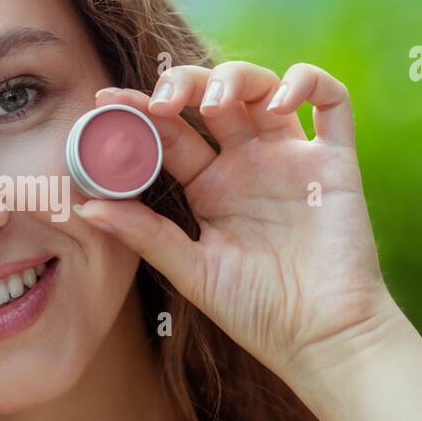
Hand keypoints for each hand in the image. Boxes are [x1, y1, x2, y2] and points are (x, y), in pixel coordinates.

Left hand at [76, 61, 400, 383]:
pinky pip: (332, 101)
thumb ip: (145, 234)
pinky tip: (280, 101)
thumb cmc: (257, 313)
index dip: (139, 110)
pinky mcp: (336, 162)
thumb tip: (84, 207)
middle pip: (214, 97)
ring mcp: (292, 159)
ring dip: (235, 80)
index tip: (106, 102)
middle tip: (163, 100)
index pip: (170, 131)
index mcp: (210, 186)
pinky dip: (308, 81)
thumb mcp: (192, 271)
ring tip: (216, 105)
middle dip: (185, 84)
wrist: (322, 340)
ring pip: (265, 87)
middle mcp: (249, 164)